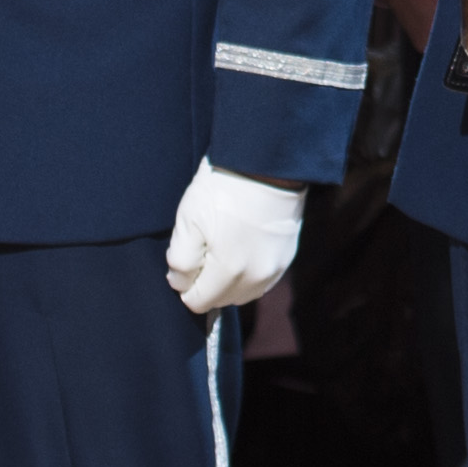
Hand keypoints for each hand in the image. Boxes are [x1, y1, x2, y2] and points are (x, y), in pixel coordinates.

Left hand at [163, 160, 304, 313]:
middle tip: (206, 245)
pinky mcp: (287, 257)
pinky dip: (248, 270)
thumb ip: (180, 262)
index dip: (186, 283)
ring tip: (225, 245)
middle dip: (208, 282)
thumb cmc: (222, 189)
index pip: (197, 303)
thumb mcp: (188, 221)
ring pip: (241, 293)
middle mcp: (256, 278)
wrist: (267, 163)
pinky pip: (260, 280)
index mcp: (229, 272)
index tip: (189, 255)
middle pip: (220, 300)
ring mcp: (275, 269)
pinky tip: (243, 244)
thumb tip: (180, 284)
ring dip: (229, 279)